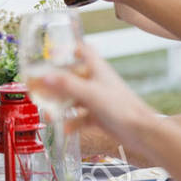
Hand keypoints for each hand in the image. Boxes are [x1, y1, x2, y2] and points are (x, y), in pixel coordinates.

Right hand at [32, 43, 158, 158]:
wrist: (141, 132)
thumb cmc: (121, 108)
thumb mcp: (90, 93)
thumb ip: (67, 84)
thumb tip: (43, 76)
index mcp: (97, 69)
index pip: (84, 50)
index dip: (69, 49)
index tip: (51, 54)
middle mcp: (97, 82)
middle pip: (73, 76)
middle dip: (56, 82)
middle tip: (39, 87)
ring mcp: (98, 99)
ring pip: (74, 98)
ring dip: (60, 105)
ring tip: (48, 114)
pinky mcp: (99, 116)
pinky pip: (80, 117)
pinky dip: (71, 122)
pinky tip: (65, 129)